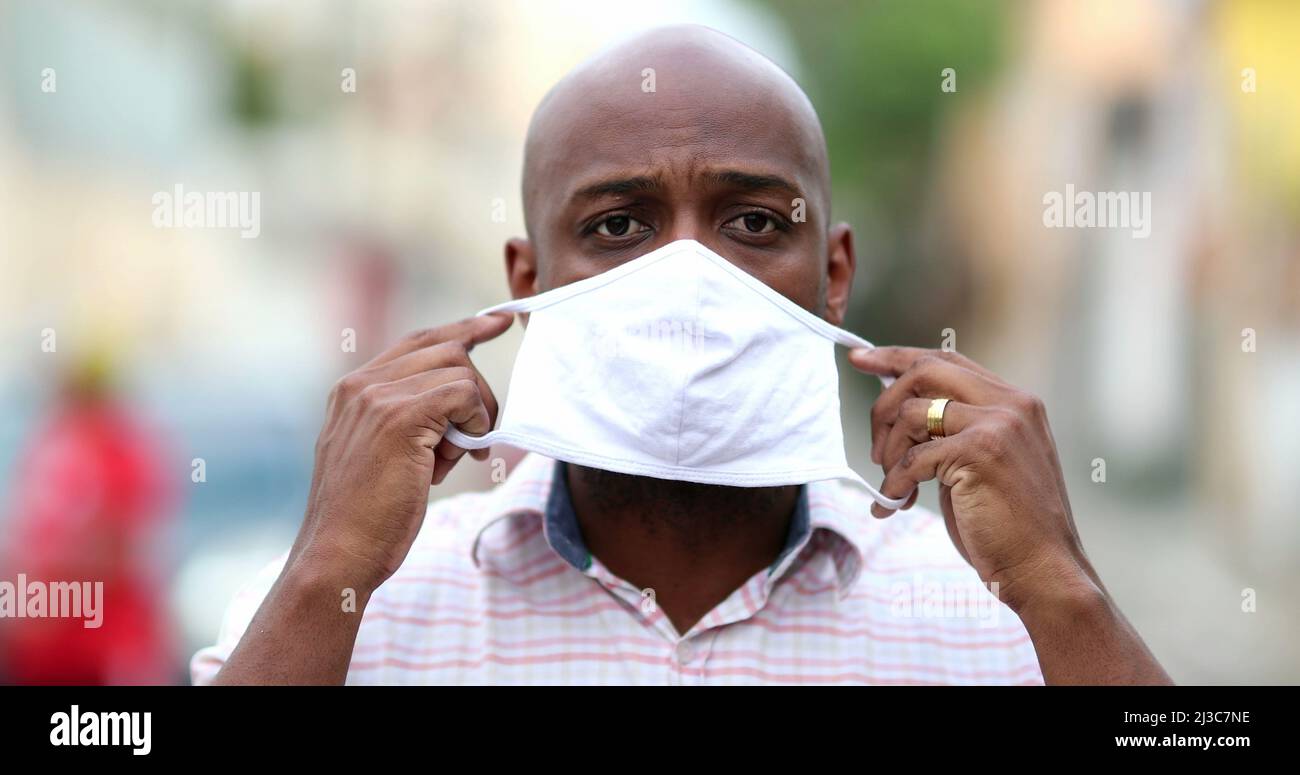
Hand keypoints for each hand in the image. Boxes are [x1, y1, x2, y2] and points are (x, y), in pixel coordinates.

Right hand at [290, 313, 512, 591]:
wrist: (337, 556)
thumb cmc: (367, 518)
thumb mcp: (385, 456)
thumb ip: (413, 422)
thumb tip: (464, 408)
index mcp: (353, 390)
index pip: (418, 342)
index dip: (462, 329)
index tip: (498, 320)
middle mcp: (361, 384)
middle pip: (447, 349)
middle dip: (478, 388)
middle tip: (479, 435)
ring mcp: (377, 397)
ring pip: (460, 370)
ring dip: (477, 412)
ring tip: (458, 455)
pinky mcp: (399, 416)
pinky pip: (463, 393)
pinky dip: (475, 421)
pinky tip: (463, 452)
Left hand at [849, 347, 1100, 614]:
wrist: (1044, 569)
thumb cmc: (1009, 525)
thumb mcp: (984, 462)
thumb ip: (953, 429)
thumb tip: (899, 408)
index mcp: (1015, 402)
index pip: (947, 360)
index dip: (897, 357)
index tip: (860, 358)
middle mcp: (1011, 403)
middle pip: (924, 371)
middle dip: (883, 405)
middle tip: (874, 450)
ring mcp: (998, 424)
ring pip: (911, 412)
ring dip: (889, 453)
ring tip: (895, 486)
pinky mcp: (980, 451)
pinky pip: (912, 457)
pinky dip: (894, 483)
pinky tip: (895, 505)